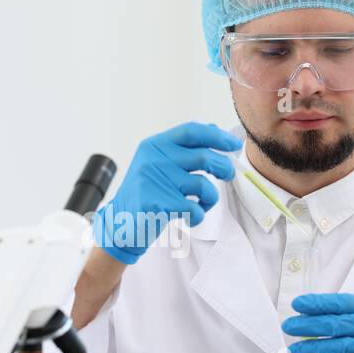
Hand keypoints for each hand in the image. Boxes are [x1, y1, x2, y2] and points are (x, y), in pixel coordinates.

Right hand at [93, 122, 241, 264]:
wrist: (120, 224)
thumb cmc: (146, 193)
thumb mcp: (159, 163)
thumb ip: (183, 147)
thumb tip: (214, 128)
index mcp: (154, 145)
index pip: (191, 131)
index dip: (217, 136)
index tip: (234, 144)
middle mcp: (153, 159)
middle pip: (204, 157)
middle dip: (224, 167)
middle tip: (228, 174)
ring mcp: (155, 181)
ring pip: (203, 185)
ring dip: (211, 197)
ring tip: (202, 204)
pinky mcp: (158, 204)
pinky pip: (195, 209)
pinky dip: (199, 216)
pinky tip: (190, 218)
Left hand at [283, 293, 353, 352]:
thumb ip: (352, 323)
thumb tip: (312, 320)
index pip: (345, 302)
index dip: (320, 303)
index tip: (298, 305)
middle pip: (339, 323)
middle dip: (309, 325)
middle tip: (289, 326)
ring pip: (339, 345)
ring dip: (313, 347)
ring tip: (294, 349)